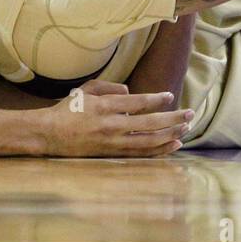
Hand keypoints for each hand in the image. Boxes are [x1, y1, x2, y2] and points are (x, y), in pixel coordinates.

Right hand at [37, 88, 192, 156]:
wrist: (50, 135)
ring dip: (171, 135)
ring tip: (186, 128)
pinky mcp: (112, 154)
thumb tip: (131, 92)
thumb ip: (109, 86)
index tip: (170, 97)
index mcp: (105, 106)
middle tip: (190, 113)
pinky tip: (173, 145)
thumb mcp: (86, 90)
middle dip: (173, 119)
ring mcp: (113, 142)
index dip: (157, 100)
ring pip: (149, 141)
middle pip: (150, 123)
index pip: (138, 103)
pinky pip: (141, 153)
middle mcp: (111, 125)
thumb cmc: (68, 110)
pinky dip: (159, 150)